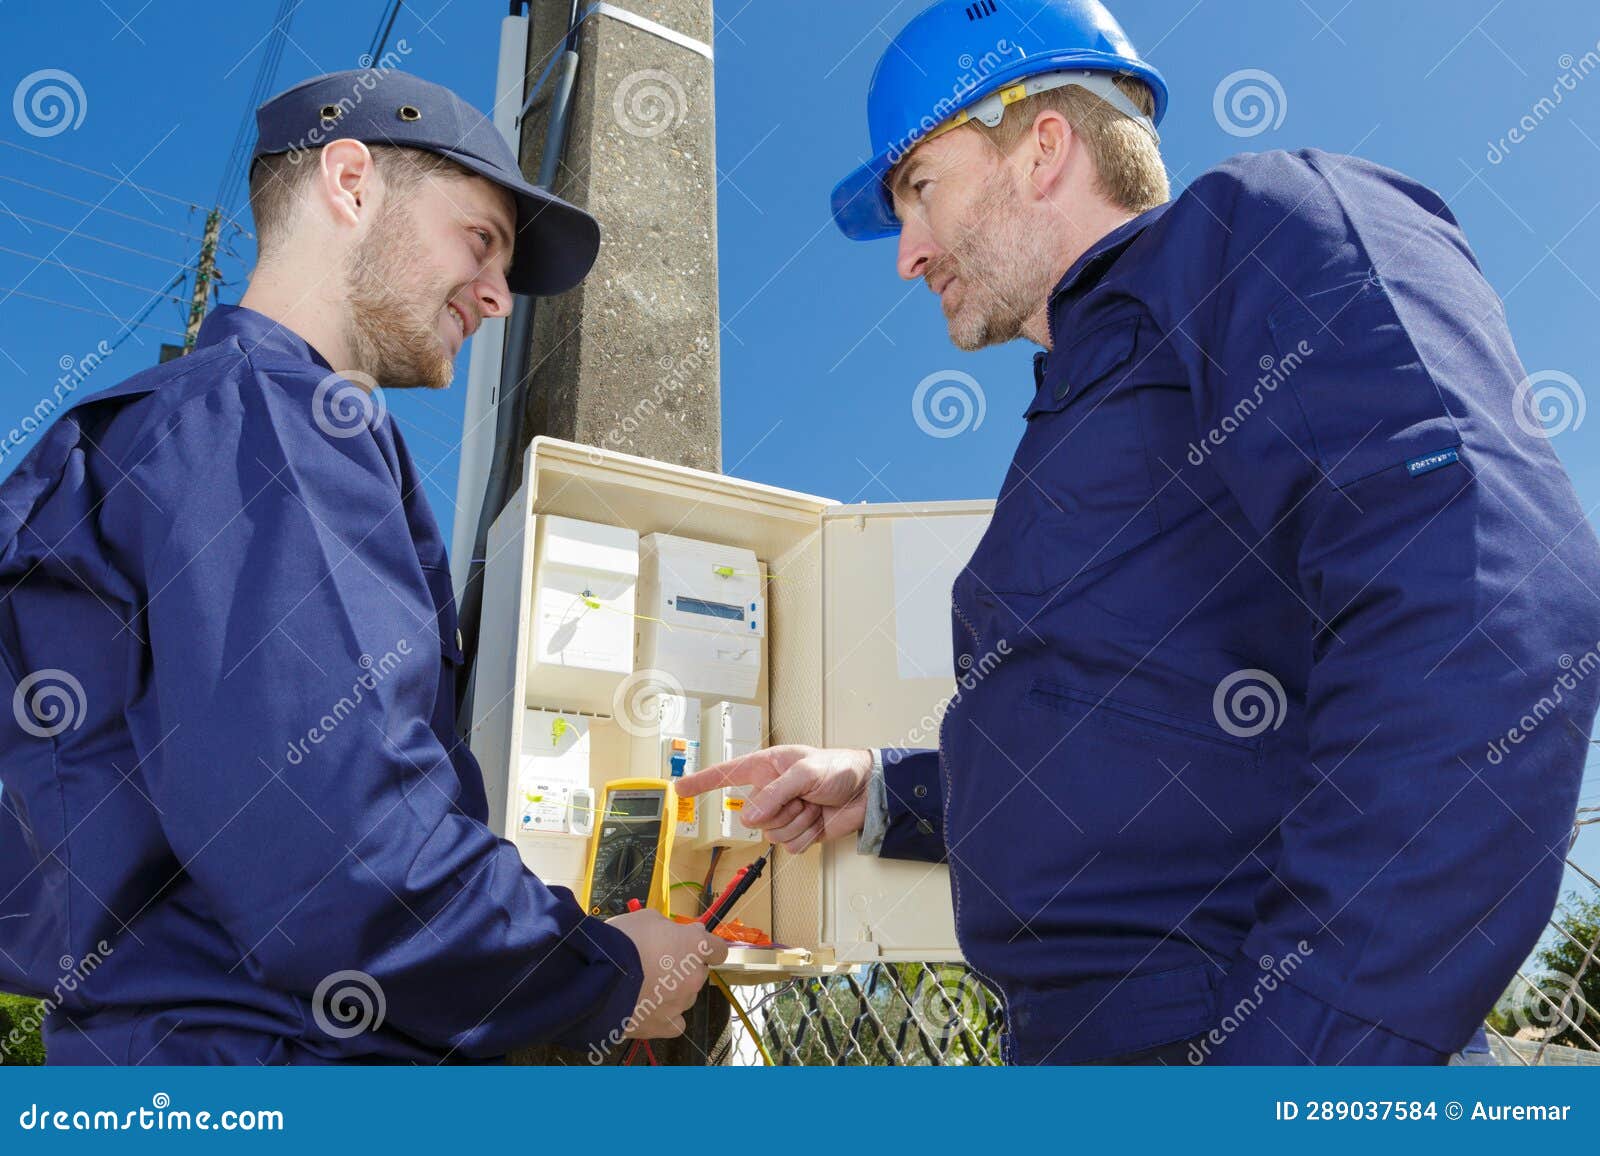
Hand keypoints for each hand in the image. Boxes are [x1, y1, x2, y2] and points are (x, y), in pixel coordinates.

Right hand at [604, 908, 728, 1037]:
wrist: (596, 977)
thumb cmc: (621, 941)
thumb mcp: (646, 918)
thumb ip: (670, 927)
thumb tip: (680, 933)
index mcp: (695, 946)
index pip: (717, 949)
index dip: (703, 946)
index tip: (690, 944)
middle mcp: (694, 976)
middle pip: (698, 972)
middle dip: (683, 967)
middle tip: (657, 963)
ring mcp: (681, 1003)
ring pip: (685, 996)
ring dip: (673, 991)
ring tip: (645, 986)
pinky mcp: (664, 1025)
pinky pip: (674, 1022)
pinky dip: (665, 1016)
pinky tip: (650, 1008)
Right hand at [674, 745, 872, 853]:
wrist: (867, 791)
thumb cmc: (839, 768)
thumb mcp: (805, 772)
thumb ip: (774, 794)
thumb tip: (750, 817)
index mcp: (767, 767)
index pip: (726, 774)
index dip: (701, 782)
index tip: (679, 789)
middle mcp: (771, 791)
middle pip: (752, 816)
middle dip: (781, 811)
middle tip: (803, 797)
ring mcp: (784, 814)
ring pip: (771, 835)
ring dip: (798, 823)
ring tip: (814, 807)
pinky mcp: (798, 832)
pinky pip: (790, 846)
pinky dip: (807, 836)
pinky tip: (819, 820)